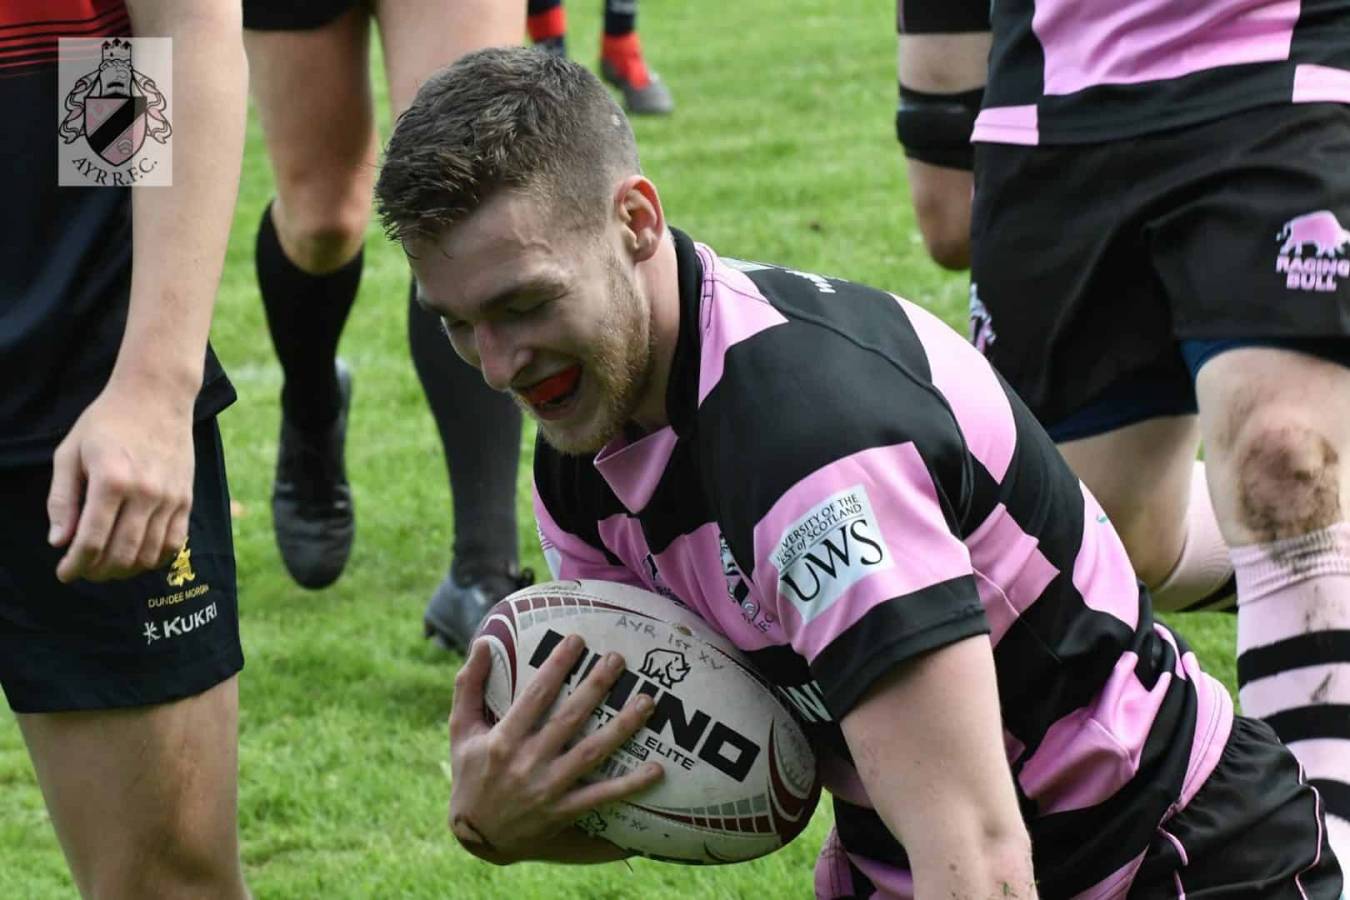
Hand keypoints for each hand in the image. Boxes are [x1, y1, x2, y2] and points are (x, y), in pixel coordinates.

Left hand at [46, 375, 194, 583]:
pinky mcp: (186, 498)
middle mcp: (145, 493)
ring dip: (125, 570)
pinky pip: (173, 542)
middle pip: (121, 554)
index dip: (75, 565)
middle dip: (97, 572)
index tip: (64, 573)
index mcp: (111, 480)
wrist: (156, 396)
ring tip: (108, 566)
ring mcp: (170, 497)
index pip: (91, 540)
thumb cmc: (106, 422)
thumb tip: (59, 541)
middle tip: (83, 571)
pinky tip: (137, 556)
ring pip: (149, 554)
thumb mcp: (69, 453)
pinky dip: (154, 558)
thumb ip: (62, 499)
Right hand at [447, 635, 663, 863]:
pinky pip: (602, 797)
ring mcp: (548, 789)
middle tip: (618, 659)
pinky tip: (657, 769)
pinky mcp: (563, 812)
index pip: (534, 696)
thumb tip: (481, 641)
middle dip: (595, 687)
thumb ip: (469, 685)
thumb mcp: (461, 729)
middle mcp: (526, 763)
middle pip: (568, 719)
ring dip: (622, 727)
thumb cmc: (470, 773)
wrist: (475, 836)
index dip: (556, 666)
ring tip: (646, 702)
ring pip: (591, 753)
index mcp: (503, 739)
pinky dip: (630, 785)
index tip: (577, 640)